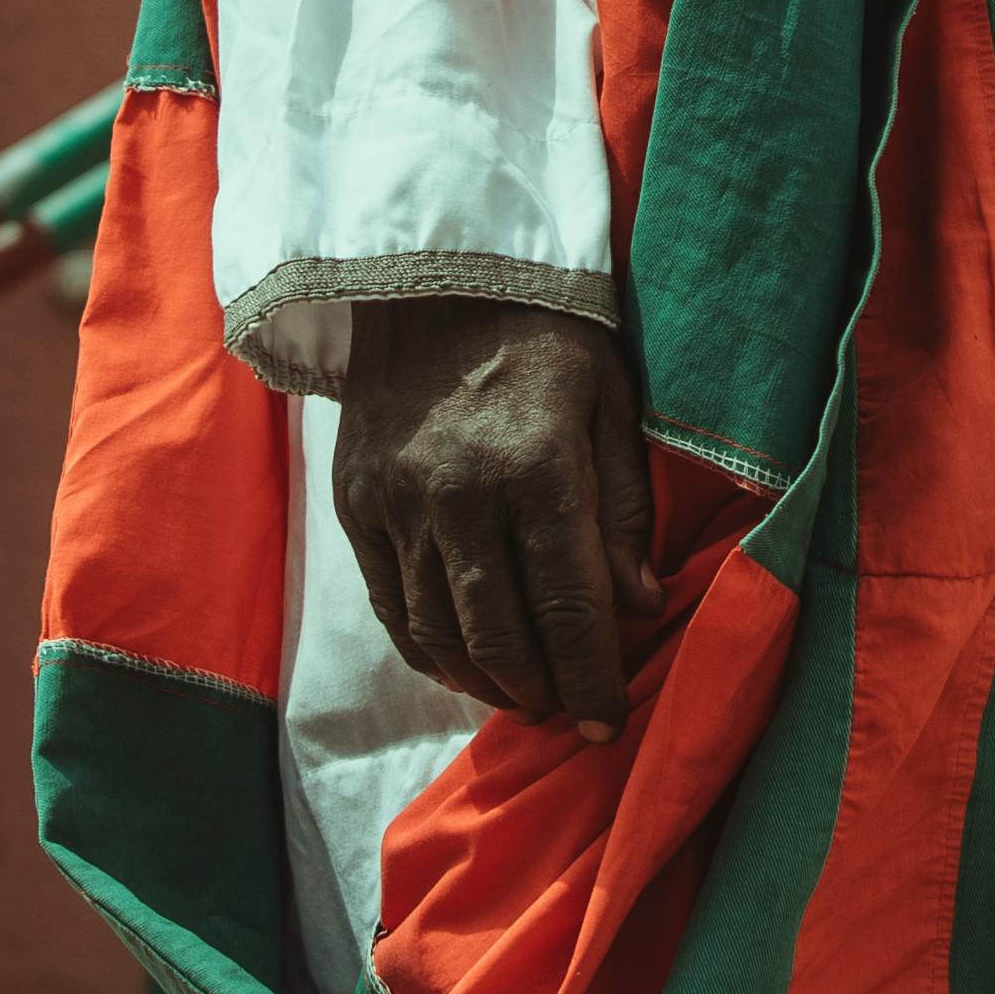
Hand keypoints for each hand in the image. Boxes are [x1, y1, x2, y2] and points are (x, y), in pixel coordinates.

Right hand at [330, 297, 662, 739]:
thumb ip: (623, 507)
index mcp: (535, 469)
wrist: (433, 273)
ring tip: (522, 697)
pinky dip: (426, 651)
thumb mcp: (609, 401)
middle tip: (569, 712)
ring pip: (439, 634)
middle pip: (501, 637)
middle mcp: (459, 497)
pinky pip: (390, 605)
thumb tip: (638, 604)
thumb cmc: (544, 332)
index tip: (610, 720)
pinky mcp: (356, 503)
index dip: (592, 677)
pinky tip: (459, 666)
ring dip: (484, 683)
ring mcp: (397, 503)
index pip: (569, 608)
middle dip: (542, 692)